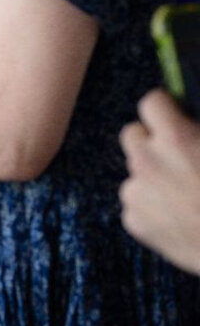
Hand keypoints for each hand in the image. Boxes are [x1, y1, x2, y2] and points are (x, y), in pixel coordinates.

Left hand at [120, 89, 199, 274]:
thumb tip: (193, 123)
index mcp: (175, 138)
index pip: (151, 103)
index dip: (166, 109)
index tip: (175, 115)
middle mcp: (147, 161)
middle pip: (132, 135)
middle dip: (151, 140)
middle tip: (177, 154)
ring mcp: (137, 192)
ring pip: (136, 172)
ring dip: (153, 177)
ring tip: (185, 193)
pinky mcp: (134, 221)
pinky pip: (137, 205)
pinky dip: (152, 208)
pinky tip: (180, 217)